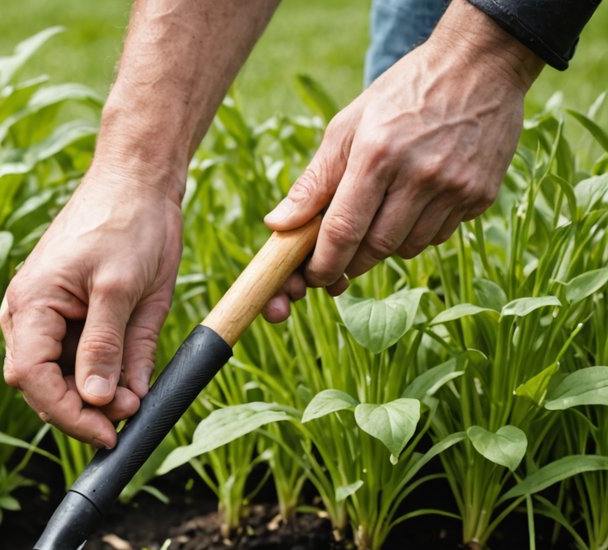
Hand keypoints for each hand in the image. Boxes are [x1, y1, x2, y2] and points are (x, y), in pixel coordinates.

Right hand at [0, 167, 182, 448]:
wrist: (138, 181)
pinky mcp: (69, 319)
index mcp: (30, 305)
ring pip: (60, 380)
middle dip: (83, 410)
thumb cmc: (128, 224)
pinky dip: (104, 378)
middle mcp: (27, 316)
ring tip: (133, 396)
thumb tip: (97, 401)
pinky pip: (78, 362)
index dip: (67, 414)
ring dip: (95, 397)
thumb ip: (107, 347)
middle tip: (129, 415)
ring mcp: (46, 319)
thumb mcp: (121, 289)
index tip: (108, 435)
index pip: (31, 379)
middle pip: (41, 387)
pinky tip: (130, 380)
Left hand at [262, 0, 542, 315]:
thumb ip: (313, 182)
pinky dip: (418, 233)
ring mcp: (455, 187)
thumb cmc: (401, 95)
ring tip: (381, 216)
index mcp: (377, 155)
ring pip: (407, 249)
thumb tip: (277, 225)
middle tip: (341, 254)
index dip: (323, 265)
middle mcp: (420, 175)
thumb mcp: (347, 127)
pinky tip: (416, 204)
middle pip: (375, 249)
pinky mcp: (480, 195)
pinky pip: (438, 236)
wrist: (481, 63)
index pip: (343, 232)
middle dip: (351, 261)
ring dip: (385, 247)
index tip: (311, 276)